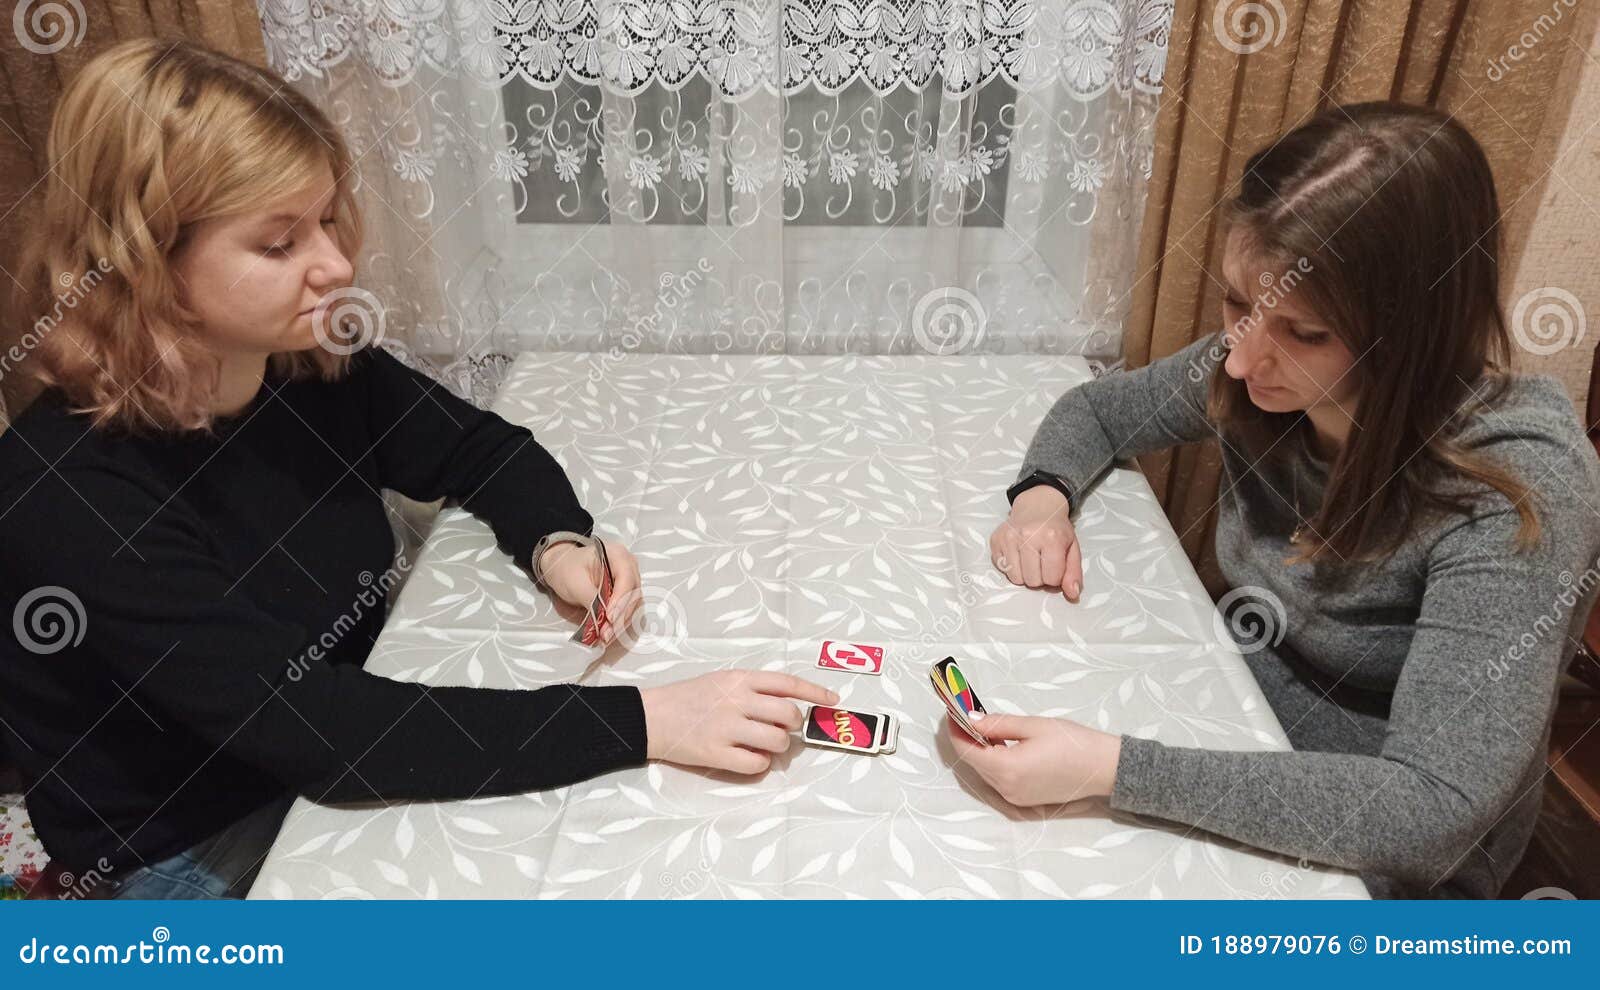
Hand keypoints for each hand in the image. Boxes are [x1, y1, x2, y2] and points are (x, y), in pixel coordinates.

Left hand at [537, 538, 640, 645]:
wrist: (562, 568)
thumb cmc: (567, 569)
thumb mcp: (574, 582)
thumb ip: (591, 598)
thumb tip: (603, 619)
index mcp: (617, 555)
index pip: (626, 579)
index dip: (621, 600)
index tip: (610, 618)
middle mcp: (629, 568)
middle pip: (633, 595)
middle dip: (621, 617)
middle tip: (606, 634)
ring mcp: (629, 582)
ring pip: (633, 606)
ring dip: (621, 624)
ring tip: (605, 638)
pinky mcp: (626, 596)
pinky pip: (627, 612)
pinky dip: (619, 624)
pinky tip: (608, 635)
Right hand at [640, 671, 837, 774]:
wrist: (650, 717)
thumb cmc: (689, 697)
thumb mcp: (722, 680)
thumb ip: (754, 690)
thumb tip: (789, 708)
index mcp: (739, 679)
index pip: (788, 683)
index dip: (815, 692)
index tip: (833, 700)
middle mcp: (737, 701)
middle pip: (789, 716)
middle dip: (792, 726)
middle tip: (780, 730)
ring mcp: (727, 728)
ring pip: (778, 742)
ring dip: (777, 747)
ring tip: (761, 744)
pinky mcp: (717, 754)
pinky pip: (758, 765)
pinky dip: (760, 764)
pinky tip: (748, 757)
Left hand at [947, 712, 1121, 805]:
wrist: (1103, 768)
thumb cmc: (1072, 743)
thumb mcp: (1033, 726)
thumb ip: (997, 724)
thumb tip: (971, 719)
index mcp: (1007, 769)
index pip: (967, 750)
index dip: (956, 730)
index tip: (952, 712)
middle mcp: (1007, 788)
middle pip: (974, 762)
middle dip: (966, 738)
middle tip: (965, 714)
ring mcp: (1015, 798)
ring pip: (985, 772)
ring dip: (979, 750)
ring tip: (982, 726)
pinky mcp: (1024, 800)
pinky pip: (999, 780)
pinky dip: (994, 762)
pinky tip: (999, 745)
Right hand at [990, 485, 1080, 600]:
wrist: (1037, 507)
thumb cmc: (1055, 529)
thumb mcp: (1072, 548)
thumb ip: (1073, 573)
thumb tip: (1072, 594)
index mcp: (1051, 538)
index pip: (1051, 579)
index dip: (1055, 576)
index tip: (1055, 565)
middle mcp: (1028, 536)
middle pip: (1032, 581)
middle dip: (1039, 577)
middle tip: (1042, 562)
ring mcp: (1009, 537)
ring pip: (1015, 578)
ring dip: (1024, 574)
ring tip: (1030, 560)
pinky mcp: (996, 540)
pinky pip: (1002, 569)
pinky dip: (1011, 567)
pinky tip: (1018, 554)